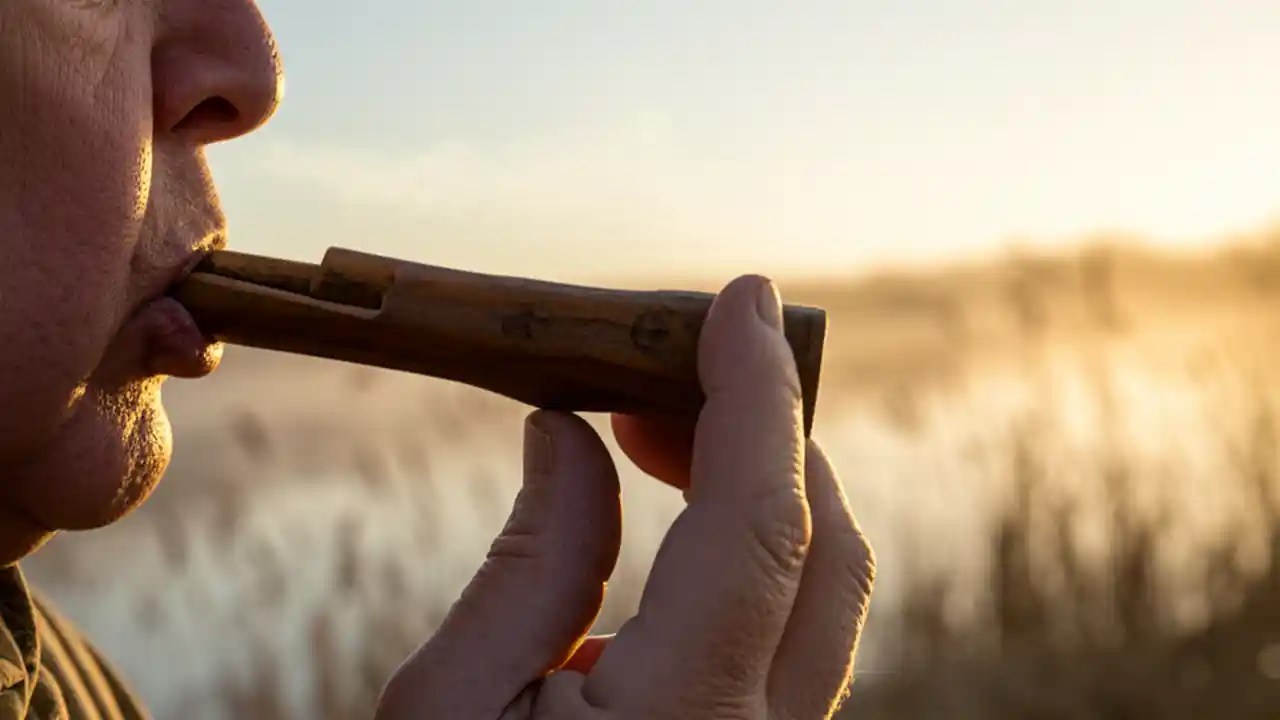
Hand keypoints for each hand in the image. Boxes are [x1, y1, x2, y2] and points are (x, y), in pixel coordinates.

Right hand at [375, 276, 874, 718]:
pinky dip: (755, 562)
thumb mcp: (446, 710)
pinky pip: (795, 647)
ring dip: (765, 494)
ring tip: (656, 434)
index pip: (759, 521)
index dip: (757, 394)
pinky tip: (673, 533)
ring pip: (827, 601)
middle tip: (663, 371)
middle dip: (766, 432)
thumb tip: (570, 436)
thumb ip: (531, 565)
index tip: (741, 298)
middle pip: (830, 551)